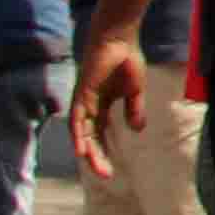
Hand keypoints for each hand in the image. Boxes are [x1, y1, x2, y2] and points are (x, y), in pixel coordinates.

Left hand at [72, 32, 143, 177]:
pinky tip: (81, 149)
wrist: (119, 39)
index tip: (111, 171)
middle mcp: (89, 107)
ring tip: (95, 167)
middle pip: (89, 138)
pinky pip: (76, 119)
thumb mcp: (134, 91)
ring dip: (87, 151)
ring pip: (81, 133)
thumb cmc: (126, 59)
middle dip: (96, 157)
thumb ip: (134, 109)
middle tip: (106, 175)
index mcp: (101, 106)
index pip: (99, 134)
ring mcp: (83, 101)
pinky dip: (78, 135)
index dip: (103, 152)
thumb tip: (137, 130)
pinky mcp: (81, 95)